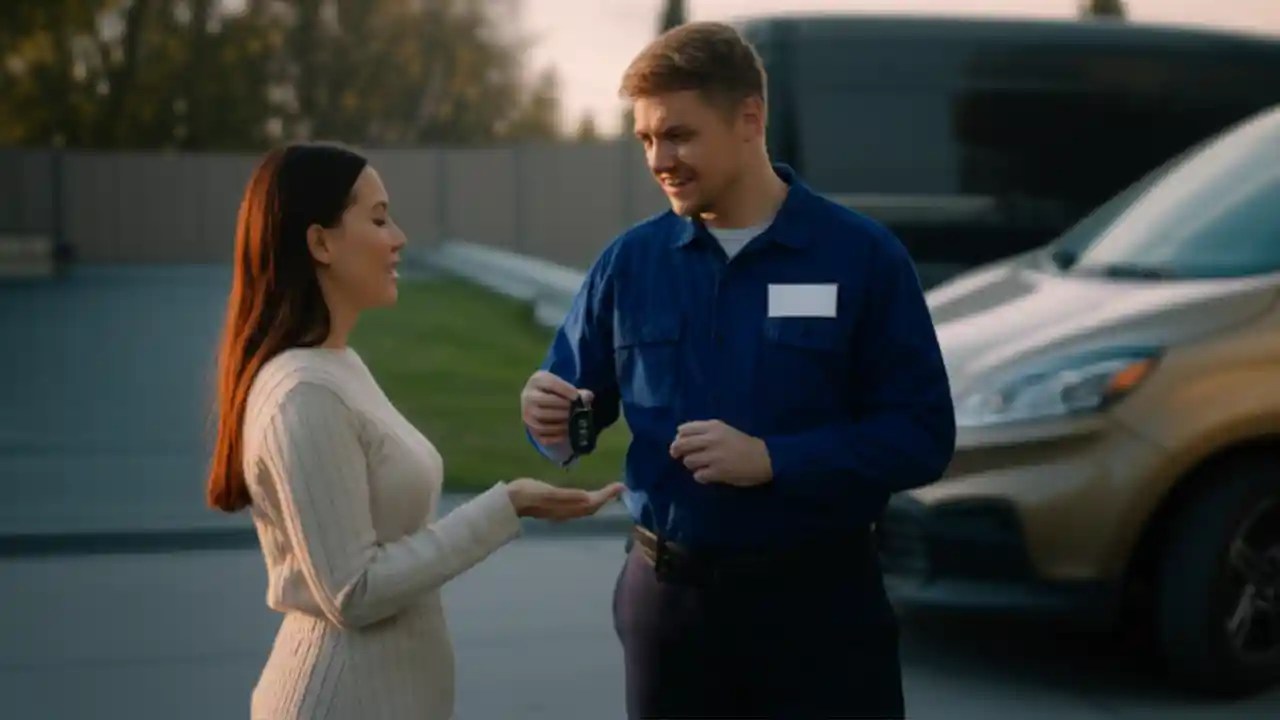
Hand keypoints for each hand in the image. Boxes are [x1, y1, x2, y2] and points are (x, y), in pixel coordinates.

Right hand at [506, 478, 623, 521]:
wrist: (510, 502)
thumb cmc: (527, 492)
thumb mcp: (547, 492)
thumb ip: (567, 496)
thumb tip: (587, 498)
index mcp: (567, 507)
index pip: (593, 502)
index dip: (607, 495)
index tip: (620, 486)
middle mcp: (567, 512)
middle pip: (592, 507)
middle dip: (607, 498)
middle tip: (619, 487)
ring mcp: (562, 512)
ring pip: (586, 508)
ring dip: (600, 500)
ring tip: (609, 491)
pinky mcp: (557, 509)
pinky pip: (579, 507)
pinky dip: (589, 501)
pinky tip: (588, 496)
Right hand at [521, 370, 592, 446]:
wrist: (537, 400)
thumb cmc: (554, 391)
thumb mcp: (562, 384)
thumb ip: (574, 390)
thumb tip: (588, 397)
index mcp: (537, 380)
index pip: (551, 383)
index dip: (566, 390)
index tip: (576, 396)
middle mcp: (528, 397)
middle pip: (549, 402)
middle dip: (566, 407)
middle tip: (578, 410)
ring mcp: (528, 415)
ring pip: (546, 420)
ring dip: (564, 422)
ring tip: (575, 421)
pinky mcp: (532, 431)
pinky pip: (546, 438)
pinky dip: (559, 436)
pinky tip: (569, 432)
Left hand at [669, 420, 772, 486]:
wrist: (764, 458)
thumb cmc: (743, 443)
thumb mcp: (724, 430)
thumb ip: (705, 432)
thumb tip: (680, 438)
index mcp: (713, 426)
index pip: (684, 429)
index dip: (679, 437)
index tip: (681, 442)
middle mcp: (711, 439)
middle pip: (681, 445)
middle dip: (677, 451)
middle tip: (678, 456)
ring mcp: (714, 456)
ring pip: (688, 461)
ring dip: (693, 465)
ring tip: (702, 465)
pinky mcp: (718, 472)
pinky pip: (698, 475)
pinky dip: (701, 476)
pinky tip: (709, 475)